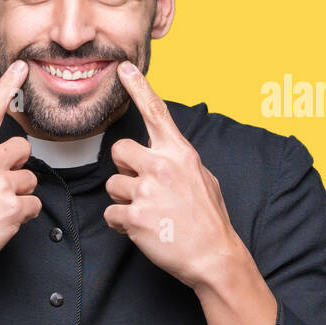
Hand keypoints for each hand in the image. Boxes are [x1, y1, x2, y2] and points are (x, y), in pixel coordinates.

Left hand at [104, 61, 246, 291]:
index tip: (123, 69)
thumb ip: (177, 161)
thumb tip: (160, 153)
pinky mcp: (135, 216)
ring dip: (125, 201)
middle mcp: (163, 166)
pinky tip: (142, 229)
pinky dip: (121, 223)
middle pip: (118, 151)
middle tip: (143, 188)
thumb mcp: (201, 178)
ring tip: (150, 214)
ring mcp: (148, 191)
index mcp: (180, 153)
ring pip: (113, 185)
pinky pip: (111, 213)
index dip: (138, 88)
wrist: (213, 256)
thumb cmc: (208, 218)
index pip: (156, 113)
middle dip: (124, 169)